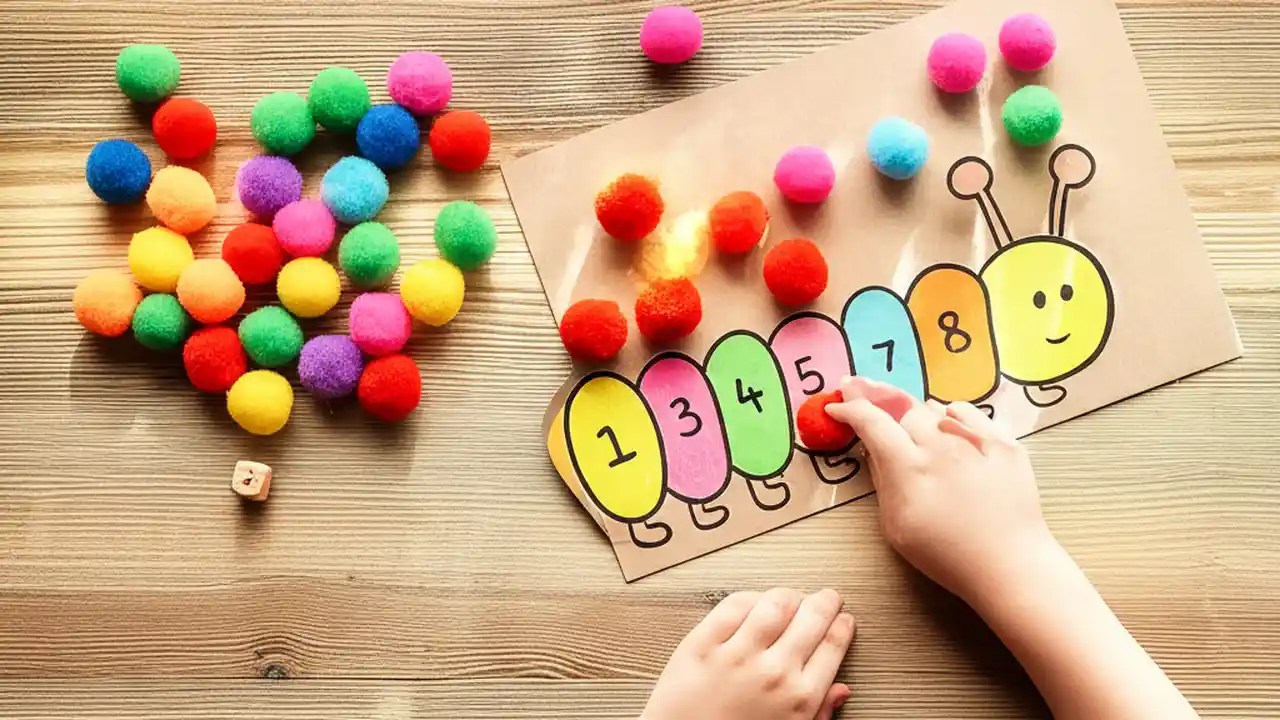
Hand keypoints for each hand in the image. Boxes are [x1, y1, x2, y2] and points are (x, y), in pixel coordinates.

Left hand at [641, 588, 854, 719]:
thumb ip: (818, 713)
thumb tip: (841, 690)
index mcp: (799, 698)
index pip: (832, 645)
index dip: (842, 625)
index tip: (842, 619)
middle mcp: (773, 673)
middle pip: (811, 617)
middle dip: (826, 602)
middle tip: (827, 598)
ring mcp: (737, 655)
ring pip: (776, 603)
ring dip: (791, 595)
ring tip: (792, 598)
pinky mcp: (702, 645)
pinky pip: (733, 606)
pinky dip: (750, 597)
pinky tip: (755, 601)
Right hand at [826, 377, 1054, 605]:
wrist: (1008, 564)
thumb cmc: (945, 554)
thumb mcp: (895, 526)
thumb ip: (882, 480)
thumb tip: (872, 447)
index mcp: (910, 469)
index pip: (872, 421)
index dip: (849, 408)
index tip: (837, 404)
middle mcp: (941, 445)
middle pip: (903, 409)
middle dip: (883, 407)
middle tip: (873, 406)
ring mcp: (976, 439)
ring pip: (935, 408)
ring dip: (918, 415)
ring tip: (917, 432)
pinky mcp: (1003, 441)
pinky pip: (968, 412)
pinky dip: (952, 417)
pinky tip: (951, 433)